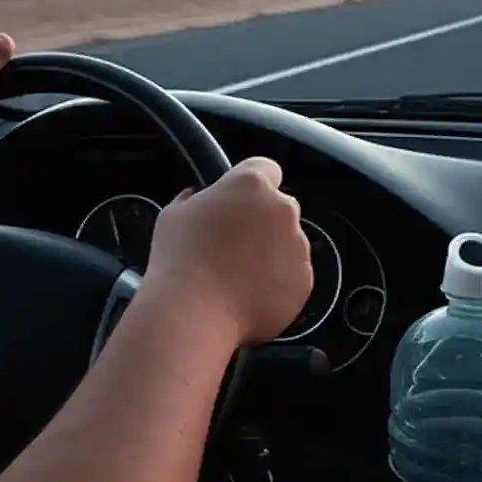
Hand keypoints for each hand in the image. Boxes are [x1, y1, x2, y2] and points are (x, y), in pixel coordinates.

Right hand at [145, 157, 312, 343]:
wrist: (194, 314)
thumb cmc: (179, 261)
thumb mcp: (175, 214)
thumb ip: (197, 198)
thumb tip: (199, 198)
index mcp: (251, 185)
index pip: (265, 168)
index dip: (251, 185)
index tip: (239, 201)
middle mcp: (282, 210)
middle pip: (280, 207)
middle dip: (263, 221)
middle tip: (233, 243)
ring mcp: (297, 247)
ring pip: (289, 243)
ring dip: (271, 252)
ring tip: (237, 274)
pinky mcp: (305, 281)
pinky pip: (294, 275)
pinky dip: (278, 282)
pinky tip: (248, 293)